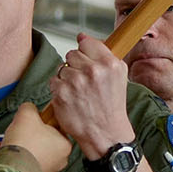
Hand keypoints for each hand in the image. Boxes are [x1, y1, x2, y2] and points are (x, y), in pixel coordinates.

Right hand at [2, 103, 71, 171]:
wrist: (12, 169)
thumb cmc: (24, 146)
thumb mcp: (26, 114)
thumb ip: (30, 107)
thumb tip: (28, 108)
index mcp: (66, 144)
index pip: (57, 125)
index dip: (43, 118)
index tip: (36, 117)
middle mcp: (61, 159)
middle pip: (46, 138)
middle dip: (33, 133)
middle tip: (24, 130)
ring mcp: (49, 170)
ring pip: (37, 150)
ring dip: (27, 145)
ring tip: (17, 142)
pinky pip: (30, 161)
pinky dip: (22, 157)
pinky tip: (15, 153)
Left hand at [47, 34, 133, 159]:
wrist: (105, 134)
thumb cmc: (111, 107)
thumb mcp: (118, 76)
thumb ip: (102, 53)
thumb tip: (82, 37)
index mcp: (109, 64)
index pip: (86, 43)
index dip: (85, 52)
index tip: (86, 61)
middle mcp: (93, 71)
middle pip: (72, 54)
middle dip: (76, 66)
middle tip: (84, 83)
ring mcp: (75, 82)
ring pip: (62, 68)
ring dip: (67, 78)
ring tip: (79, 92)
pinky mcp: (61, 93)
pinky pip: (53, 81)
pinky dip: (59, 89)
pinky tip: (71, 99)